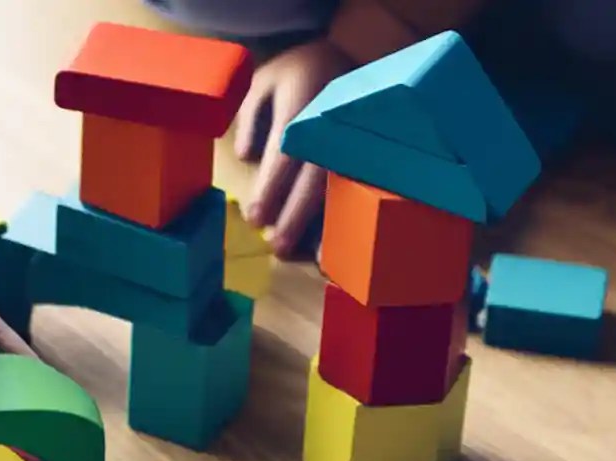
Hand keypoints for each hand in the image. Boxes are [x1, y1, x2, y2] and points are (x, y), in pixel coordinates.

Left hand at [234, 39, 352, 256]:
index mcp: (303, 104)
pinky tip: (346, 241)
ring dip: (330, 223)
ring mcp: (356, 137)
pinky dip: (355, 215)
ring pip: (345, 185)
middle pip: (316, 176)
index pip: (286, 153)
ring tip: (318, 257)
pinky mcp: (370, 149)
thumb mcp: (264, 83)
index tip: (256, 218)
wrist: (351, 49)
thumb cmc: (297, 72)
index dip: (271, 188)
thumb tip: (245, 155)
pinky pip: (363, 186)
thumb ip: (250, 118)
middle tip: (279, 247)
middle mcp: (333, 124)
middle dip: (298, 215)